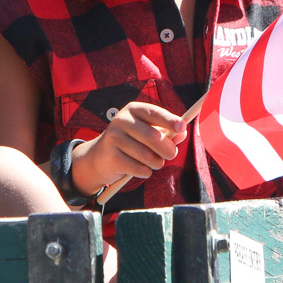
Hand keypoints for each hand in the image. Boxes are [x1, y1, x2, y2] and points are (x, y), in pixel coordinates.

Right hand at [71, 101, 187, 195]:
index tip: (182, 127)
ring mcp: (113, 138)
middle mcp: (121, 120)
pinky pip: (138, 168)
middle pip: (152, 136)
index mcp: (134, 110)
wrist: (99, 158)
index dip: (169, 120)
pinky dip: (146, 172)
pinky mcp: (111, 157)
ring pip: (147, 155)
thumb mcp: (149, 133)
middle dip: (168, 149)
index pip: (154, 113)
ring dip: (157, 163)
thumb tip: (182, 133)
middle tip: (171, 154)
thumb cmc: (132, 143)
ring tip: (156, 163)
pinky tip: (142, 169)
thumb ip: (167, 132)